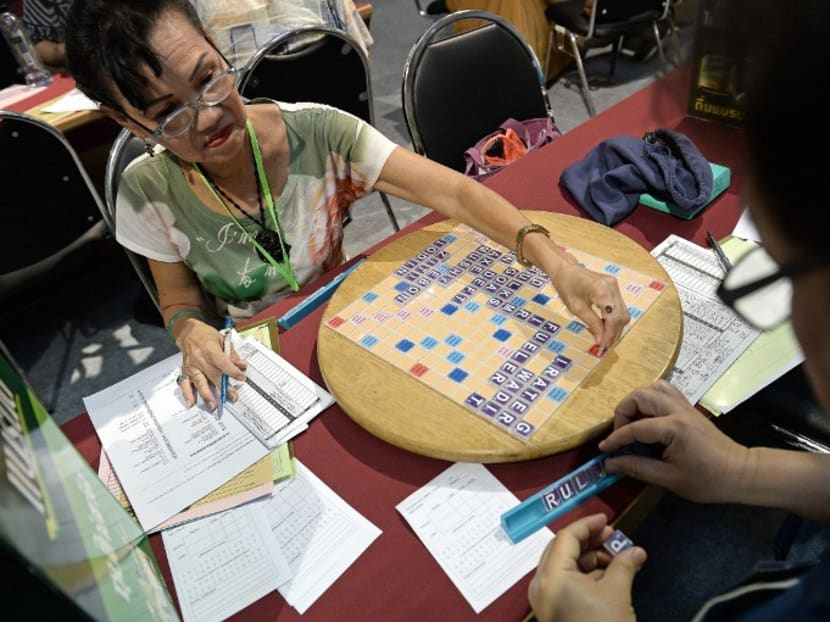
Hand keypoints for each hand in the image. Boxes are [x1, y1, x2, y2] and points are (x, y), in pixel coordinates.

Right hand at [175, 318, 246, 409]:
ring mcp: (191, 366)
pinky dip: (187, 394)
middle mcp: (199, 359)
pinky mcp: (185, 371)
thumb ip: (232, 354)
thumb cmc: (205, 335)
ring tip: (213, 405)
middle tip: (233, 396)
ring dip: (207, 395)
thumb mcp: (222, 339)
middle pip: (213, 375)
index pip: (222, 362)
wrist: (187, 332)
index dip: (232, 371)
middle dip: (224, 387)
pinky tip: (191, 402)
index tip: (241, 378)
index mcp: (210, 349)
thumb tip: (241, 365)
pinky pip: (185, 384)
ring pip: (199, 382)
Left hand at [529, 513, 643, 621]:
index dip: (587, 524)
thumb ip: (624, 565)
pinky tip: (610, 576)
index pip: (566, 537)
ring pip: (566, 567)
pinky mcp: (555, 612)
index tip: (606, 519)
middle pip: (562, 550)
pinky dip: (587, 576)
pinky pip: (567, 583)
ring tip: (617, 559)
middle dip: (589, 541)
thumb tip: (635, 551)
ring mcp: (547, 600)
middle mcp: (542, 585)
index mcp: (551, 576)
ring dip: (590, 559)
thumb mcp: (616, 593)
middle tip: (612, 537)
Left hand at [548, 259, 630, 351]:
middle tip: (604, 347)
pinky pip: (619, 307)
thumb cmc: (566, 286)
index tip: (602, 347)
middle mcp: (612, 287)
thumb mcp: (576, 308)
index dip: (609, 334)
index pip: (613, 318)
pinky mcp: (614, 287)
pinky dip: (614, 320)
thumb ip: (592, 323)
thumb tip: (601, 340)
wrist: (566, 269)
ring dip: (615, 328)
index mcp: (601, 290)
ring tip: (604, 340)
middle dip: (614, 334)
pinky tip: (605, 328)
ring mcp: (615, 286)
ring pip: (623, 313)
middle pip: (621, 316)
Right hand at [598, 380, 750, 502]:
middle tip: (621, 435)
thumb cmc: (707, 480)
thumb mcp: (669, 478)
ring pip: (652, 388)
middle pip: (640, 396)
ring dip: (637, 402)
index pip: (635, 428)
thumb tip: (609, 463)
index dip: (615, 439)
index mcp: (674, 428)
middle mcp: (677, 410)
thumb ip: (637, 468)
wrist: (740, 473)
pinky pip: (664, 391)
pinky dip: (650, 399)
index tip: (603, 450)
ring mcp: (684, 406)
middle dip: (623, 413)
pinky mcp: (688, 408)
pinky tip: (647, 417)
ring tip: (632, 423)